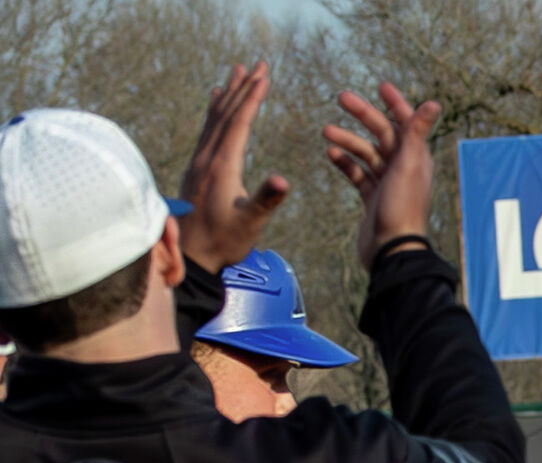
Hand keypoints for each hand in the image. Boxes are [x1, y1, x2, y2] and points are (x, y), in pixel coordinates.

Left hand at [177, 63, 289, 271]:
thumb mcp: (250, 222)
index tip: (264, 75)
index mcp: (223, 165)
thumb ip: (266, 199)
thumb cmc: (223, 242)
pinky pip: (206, 128)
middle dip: (243, 87)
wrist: (190, 254)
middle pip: (227, 112)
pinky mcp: (198, 167)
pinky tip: (215, 100)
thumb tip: (284, 179)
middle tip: (257, 63)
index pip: (240, 122)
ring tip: (236, 71)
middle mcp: (208, 156)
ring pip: (215, 117)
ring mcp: (200, 160)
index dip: (253, 97)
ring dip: (228, 92)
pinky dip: (214, 109)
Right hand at [323, 82, 440, 269]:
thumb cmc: (402, 208)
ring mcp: (388, 184)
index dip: (395, 103)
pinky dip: (345, 163)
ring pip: (366, 153)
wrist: (392, 251)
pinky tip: (331, 154)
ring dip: (347, 140)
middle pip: (383, 133)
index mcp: (417, 159)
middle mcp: (404, 169)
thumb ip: (416, 132)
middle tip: (340, 97)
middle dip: (363, 115)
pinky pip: (358, 174)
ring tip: (326, 131)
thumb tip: (435, 103)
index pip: (406, 123)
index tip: (380, 85)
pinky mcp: (373, 198)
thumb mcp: (409, 165)